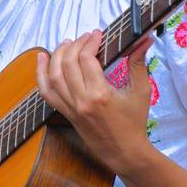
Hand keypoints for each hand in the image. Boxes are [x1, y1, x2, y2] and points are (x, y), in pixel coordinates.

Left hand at [35, 28, 155, 174]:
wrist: (124, 152)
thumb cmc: (135, 122)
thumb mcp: (141, 91)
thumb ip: (139, 64)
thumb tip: (145, 39)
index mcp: (100, 94)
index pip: (87, 59)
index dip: (91, 42)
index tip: (98, 34)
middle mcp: (81, 100)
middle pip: (68, 64)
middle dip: (75, 45)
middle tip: (85, 37)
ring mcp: (70, 108)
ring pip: (54, 76)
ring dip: (57, 55)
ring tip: (66, 43)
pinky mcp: (65, 113)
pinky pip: (46, 92)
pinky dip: (40, 74)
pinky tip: (42, 59)